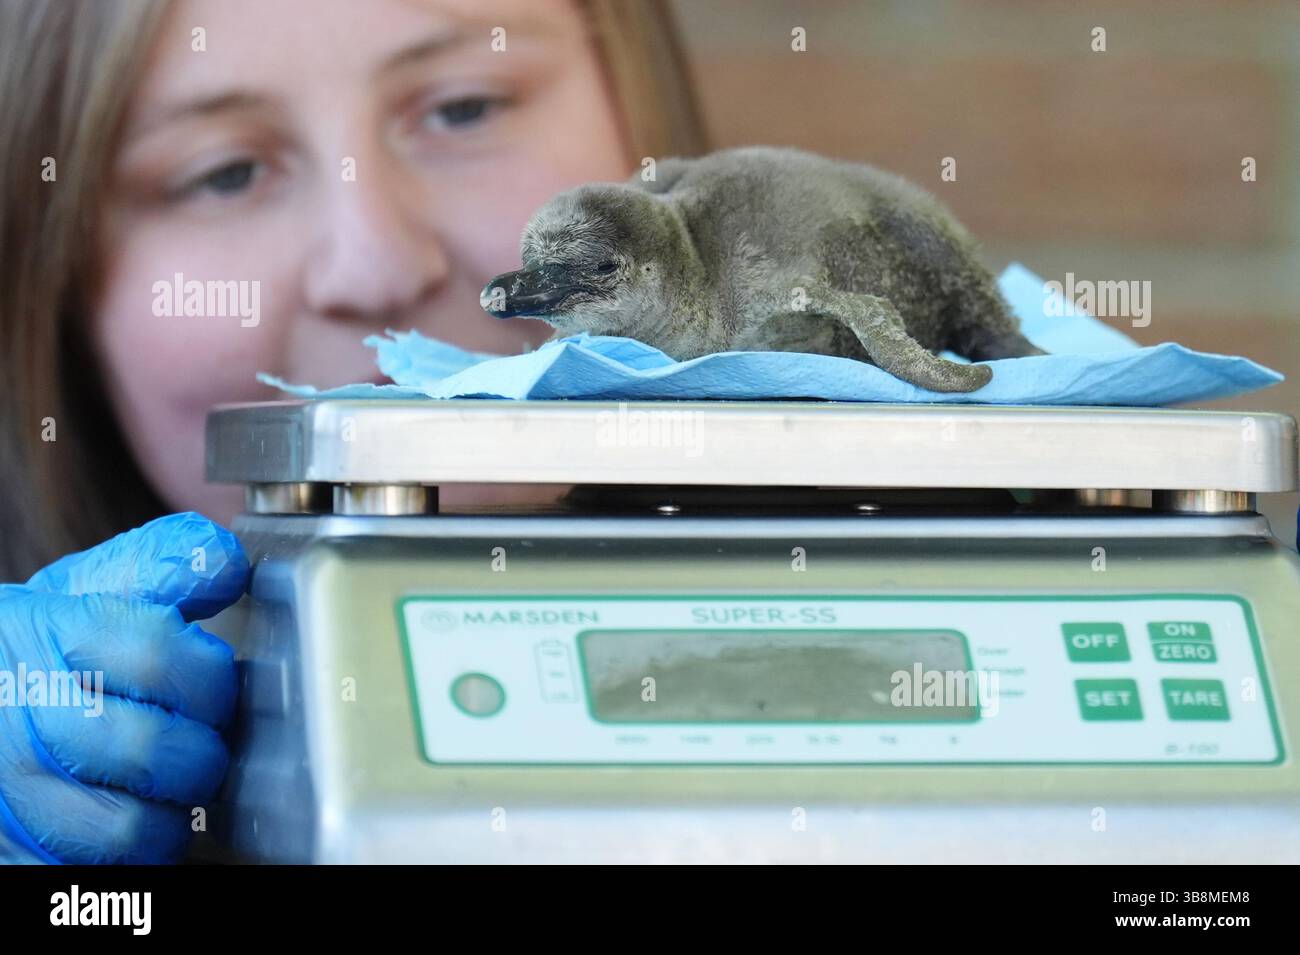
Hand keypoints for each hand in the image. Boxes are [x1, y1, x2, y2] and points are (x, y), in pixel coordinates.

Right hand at [0, 512, 246, 862]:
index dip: (213, 679)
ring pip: (128, 831)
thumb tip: (222, 562)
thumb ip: (162, 564)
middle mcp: (15, 716)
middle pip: (156, 751)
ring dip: (170, 814)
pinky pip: (95, 874)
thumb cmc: (44, 643)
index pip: (164, 658)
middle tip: (200, 741)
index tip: (214, 684)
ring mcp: (6, 790)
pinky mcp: (9, 849)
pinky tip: (131, 817)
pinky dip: (131, 855)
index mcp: (46, 635)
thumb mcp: (90, 585)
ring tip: (168, 786)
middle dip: (203, 750)